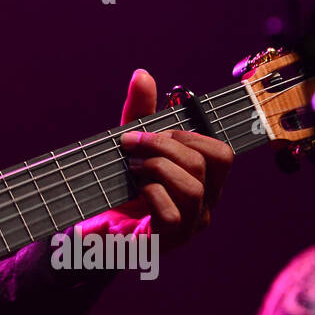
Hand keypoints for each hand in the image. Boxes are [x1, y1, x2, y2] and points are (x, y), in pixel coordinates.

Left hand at [78, 68, 233, 249]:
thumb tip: (142, 75)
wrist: (93, 226)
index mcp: (203, 179)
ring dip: (156, 167)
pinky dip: (151, 195)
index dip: (188, 135)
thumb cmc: (118, 186)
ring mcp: (190, 223)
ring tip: (132, 168)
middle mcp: (204, 202)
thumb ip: (139, 113)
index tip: (149, 132)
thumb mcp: (129, 145)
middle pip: (208, 163)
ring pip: (193, 187)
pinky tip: (135, 192)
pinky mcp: (169, 240)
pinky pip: (173, 214)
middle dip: (165, 145)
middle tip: (132, 145)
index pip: (221, 153)